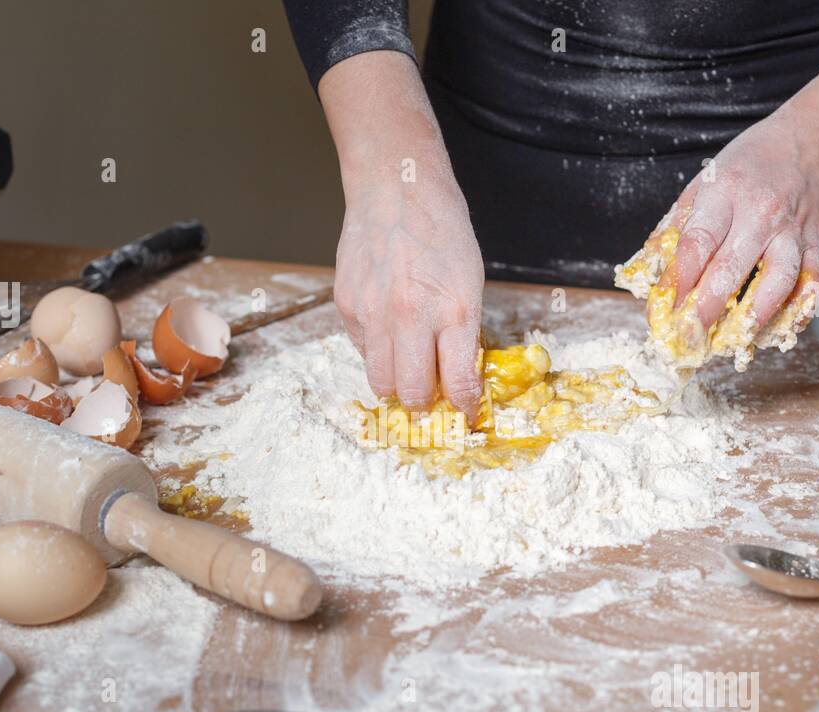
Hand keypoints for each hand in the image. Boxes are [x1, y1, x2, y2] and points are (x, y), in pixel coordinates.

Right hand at [319, 51, 483, 419]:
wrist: (395, 188)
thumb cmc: (441, 231)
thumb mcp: (470, 281)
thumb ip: (463, 332)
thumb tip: (457, 376)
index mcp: (454, 311)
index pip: (459, 383)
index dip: (464, 409)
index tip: (466, 416)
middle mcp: (412, 316)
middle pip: (412, 394)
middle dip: (425, 405)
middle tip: (433, 397)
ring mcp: (374, 313)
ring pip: (380, 383)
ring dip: (397, 386)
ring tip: (408, 370)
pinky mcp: (348, 306)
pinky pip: (361, 351)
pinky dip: (376, 353)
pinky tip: (388, 333)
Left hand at [655, 57, 818, 328]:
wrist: (818, 137)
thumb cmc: (754, 162)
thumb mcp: (704, 181)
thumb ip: (675, 226)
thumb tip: (649, 274)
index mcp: (725, 194)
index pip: (697, 244)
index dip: (678, 282)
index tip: (663, 312)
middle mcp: (761, 213)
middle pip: (731, 269)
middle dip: (707, 309)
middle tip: (687, 339)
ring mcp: (794, 230)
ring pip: (777, 281)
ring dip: (753, 318)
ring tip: (731, 343)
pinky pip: (812, 283)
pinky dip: (797, 311)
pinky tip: (778, 331)